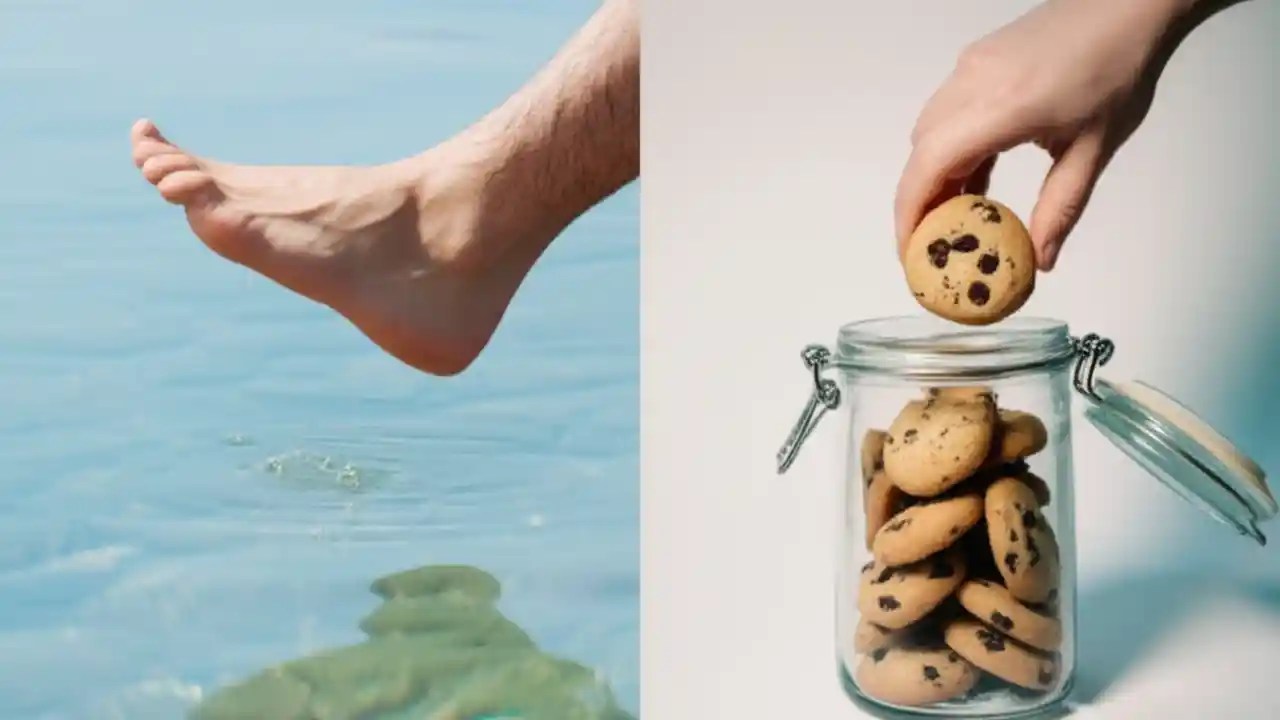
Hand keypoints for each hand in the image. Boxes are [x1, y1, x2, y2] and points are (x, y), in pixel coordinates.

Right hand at [895, 0, 1198, 270]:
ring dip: (933, 175)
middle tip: (937, 242)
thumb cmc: (1118, 70)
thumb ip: (1061, 207)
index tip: (913, 251)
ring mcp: (969, 68)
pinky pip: (944, 113)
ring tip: (958, 213)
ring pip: (927, 132)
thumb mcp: (1094, 150)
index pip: (931, 164)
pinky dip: (948, 150)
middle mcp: (972, 83)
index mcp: (1002, 107)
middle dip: (919, 201)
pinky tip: (976, 176)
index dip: (911, 213)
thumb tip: (1039, 260)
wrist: (1127, 5)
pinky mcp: (975, 62)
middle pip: (921, 152)